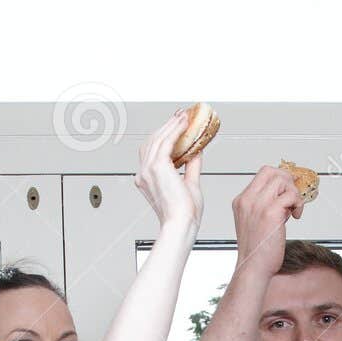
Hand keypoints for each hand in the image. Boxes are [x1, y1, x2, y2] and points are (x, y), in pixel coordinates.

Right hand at [135, 111, 202, 232]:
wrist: (182, 223)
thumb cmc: (184, 214)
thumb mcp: (190, 184)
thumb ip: (192, 166)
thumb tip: (197, 152)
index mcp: (147, 180)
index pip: (152, 152)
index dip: (163, 136)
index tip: (175, 127)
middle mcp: (144, 174)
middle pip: (152, 141)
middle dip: (167, 127)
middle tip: (180, 116)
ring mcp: (147, 170)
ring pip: (158, 138)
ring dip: (172, 125)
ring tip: (184, 117)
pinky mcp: (157, 167)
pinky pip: (166, 141)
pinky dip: (175, 130)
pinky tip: (184, 123)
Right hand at [232, 165, 302, 278]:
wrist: (253, 267)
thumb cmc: (256, 251)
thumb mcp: (254, 223)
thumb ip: (264, 206)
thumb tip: (284, 196)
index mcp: (241, 201)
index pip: (262, 174)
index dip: (279, 178)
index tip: (288, 189)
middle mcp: (247, 200)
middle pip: (272, 171)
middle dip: (288, 181)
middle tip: (293, 196)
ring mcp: (258, 205)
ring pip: (282, 180)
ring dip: (293, 193)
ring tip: (293, 209)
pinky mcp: (271, 213)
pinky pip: (291, 195)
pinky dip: (298, 203)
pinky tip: (295, 216)